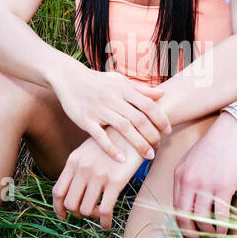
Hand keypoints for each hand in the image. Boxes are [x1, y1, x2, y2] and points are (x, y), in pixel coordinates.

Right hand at [50, 63, 172, 162]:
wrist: (68, 77)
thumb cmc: (98, 81)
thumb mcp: (119, 81)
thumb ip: (140, 89)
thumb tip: (162, 95)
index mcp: (123, 89)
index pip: (148, 105)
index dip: (160, 119)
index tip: (168, 131)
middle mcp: (113, 98)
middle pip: (138, 119)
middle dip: (152, 135)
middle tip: (158, 146)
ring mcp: (98, 109)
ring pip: (123, 128)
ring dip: (138, 143)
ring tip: (148, 155)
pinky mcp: (85, 120)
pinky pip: (100, 136)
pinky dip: (111, 148)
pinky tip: (122, 159)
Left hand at [53, 127, 142, 230]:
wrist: (134, 130)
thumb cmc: (113, 141)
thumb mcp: (89, 149)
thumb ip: (79, 166)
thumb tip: (76, 188)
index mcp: (73, 161)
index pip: (58, 191)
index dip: (58, 208)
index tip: (63, 216)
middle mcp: (82, 169)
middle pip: (70, 204)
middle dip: (77, 214)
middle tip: (87, 213)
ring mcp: (98, 175)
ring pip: (85, 210)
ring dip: (91, 217)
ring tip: (99, 214)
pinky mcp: (115, 181)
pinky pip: (104, 210)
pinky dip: (104, 222)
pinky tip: (107, 224)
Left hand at [172, 112, 236, 237]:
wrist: (235, 130)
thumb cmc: (217, 144)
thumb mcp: (193, 158)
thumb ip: (188, 176)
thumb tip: (189, 199)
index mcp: (179, 174)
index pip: (176, 205)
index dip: (180, 223)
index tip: (187, 232)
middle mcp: (188, 181)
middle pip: (184, 215)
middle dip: (190, 233)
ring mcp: (205, 184)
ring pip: (201, 218)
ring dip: (207, 231)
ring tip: (213, 236)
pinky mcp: (223, 187)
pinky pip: (219, 214)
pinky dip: (221, 227)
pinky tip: (223, 232)